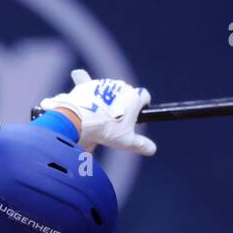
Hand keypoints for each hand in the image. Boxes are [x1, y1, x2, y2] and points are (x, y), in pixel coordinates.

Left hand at [39, 69, 155, 156]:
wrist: (80, 119)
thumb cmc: (106, 129)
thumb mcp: (126, 141)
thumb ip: (141, 145)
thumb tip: (152, 149)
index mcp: (134, 97)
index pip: (145, 96)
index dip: (142, 105)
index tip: (137, 114)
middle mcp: (121, 86)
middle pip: (127, 93)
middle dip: (124, 103)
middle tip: (117, 119)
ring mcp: (105, 84)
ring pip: (110, 90)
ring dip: (108, 99)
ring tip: (100, 115)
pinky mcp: (89, 84)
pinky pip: (90, 83)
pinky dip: (90, 91)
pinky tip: (85, 93)